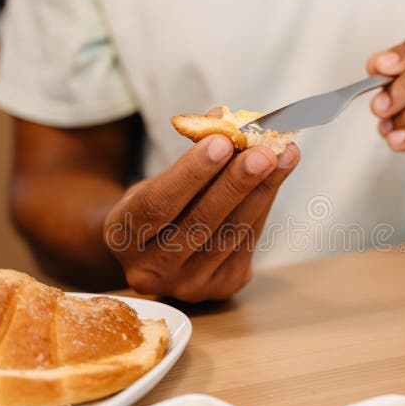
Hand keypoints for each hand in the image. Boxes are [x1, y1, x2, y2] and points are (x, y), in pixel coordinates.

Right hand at [104, 115, 299, 302]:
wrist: (155, 252)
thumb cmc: (158, 202)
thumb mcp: (159, 177)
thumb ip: (191, 152)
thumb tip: (223, 118)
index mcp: (122, 236)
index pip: (157, 204)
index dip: (191, 174)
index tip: (222, 141)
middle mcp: (150, 270)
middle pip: (198, 224)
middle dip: (235, 184)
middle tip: (263, 151)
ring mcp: (187, 285)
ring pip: (229, 235)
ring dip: (260, 192)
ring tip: (282, 156)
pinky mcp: (220, 287)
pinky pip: (246, 243)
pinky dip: (264, 206)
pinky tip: (277, 177)